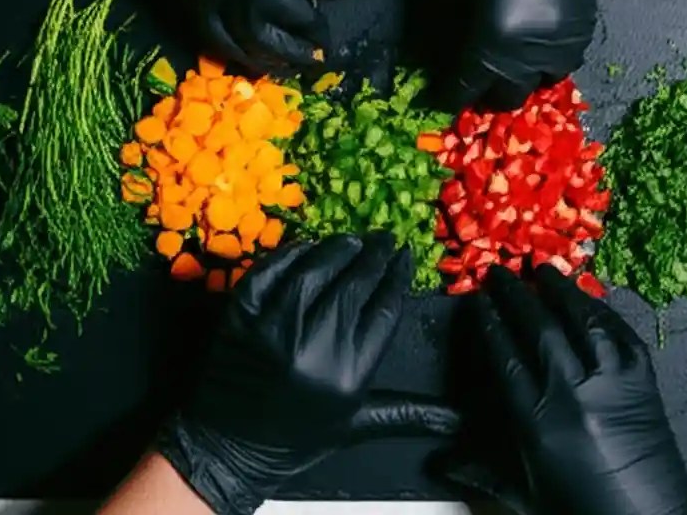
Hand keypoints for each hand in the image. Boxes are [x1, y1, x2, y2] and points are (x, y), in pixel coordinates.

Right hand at [152, 0, 359, 69]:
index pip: (291, 19)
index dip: (314, 35)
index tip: (332, 45)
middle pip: (254, 40)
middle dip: (286, 55)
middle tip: (311, 63)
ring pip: (220, 38)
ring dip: (252, 54)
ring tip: (278, 59)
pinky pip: (200, 20)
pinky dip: (223, 37)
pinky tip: (241, 35)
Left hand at [157, 233, 454, 514]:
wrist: (227, 448)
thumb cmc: (296, 438)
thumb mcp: (356, 425)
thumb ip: (406, 411)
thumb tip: (458, 419)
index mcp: (347, 375)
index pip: (384, 310)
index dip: (398, 276)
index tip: (406, 255)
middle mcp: (313, 349)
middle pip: (354, 285)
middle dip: (374, 256)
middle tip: (385, 239)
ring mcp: (272, 329)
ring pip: (314, 272)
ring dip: (337, 249)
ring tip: (353, 241)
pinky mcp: (239, 316)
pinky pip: (270, 272)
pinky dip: (291, 254)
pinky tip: (309, 246)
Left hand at [445, 0, 627, 110]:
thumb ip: (449, 19)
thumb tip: (446, 49)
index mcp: (497, 38)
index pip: (468, 86)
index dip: (449, 94)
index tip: (439, 95)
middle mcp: (535, 49)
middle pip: (510, 95)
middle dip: (487, 91)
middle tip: (470, 76)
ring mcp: (565, 38)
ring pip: (542, 81)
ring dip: (521, 77)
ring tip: (502, 59)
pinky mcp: (585, 22)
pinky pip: (563, 59)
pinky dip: (542, 59)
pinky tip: (527, 40)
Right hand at [448, 265, 686, 514]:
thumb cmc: (582, 513)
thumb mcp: (526, 496)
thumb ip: (482, 471)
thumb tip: (441, 464)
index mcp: (539, 422)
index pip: (505, 356)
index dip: (488, 323)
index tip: (476, 300)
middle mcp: (576, 394)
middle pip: (539, 330)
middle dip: (516, 296)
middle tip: (500, 272)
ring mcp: (614, 383)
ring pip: (582, 322)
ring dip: (561, 292)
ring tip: (543, 270)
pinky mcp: (645, 382)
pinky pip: (620, 334)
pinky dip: (602, 312)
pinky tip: (588, 299)